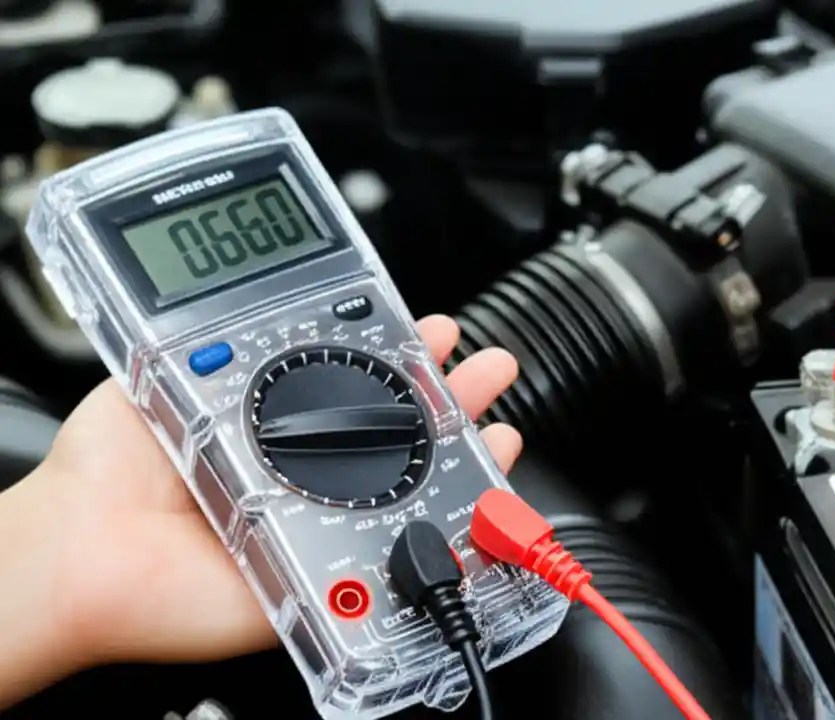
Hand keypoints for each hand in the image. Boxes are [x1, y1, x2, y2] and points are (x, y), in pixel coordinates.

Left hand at [0, 315, 519, 706]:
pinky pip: (390, 561)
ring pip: (409, 493)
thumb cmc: (110, 467)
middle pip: (399, 433)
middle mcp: (304, 470)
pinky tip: (475, 510)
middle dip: (451, 398)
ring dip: (461, 462)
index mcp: (272, 419)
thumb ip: (220, 343)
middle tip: (489, 369)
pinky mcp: (322, 575)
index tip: (436, 330)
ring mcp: (318, 522)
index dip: (402, 354)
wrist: (87, 547)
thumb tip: (273, 310)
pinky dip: (441, 541)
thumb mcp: (167, 372)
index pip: (357, 380)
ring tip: (497, 431)